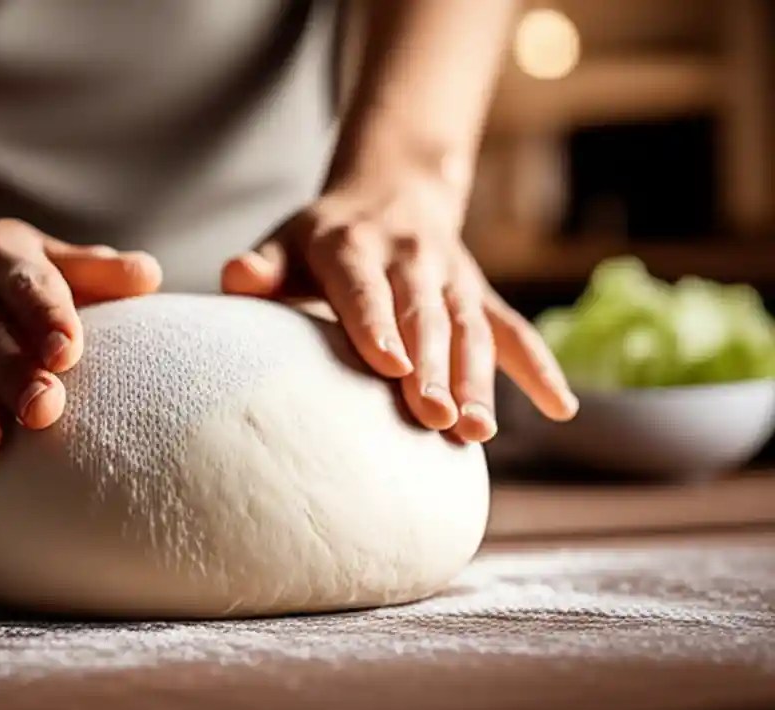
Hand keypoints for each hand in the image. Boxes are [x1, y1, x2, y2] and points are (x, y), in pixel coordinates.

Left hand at [221, 165, 576, 442]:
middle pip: (424, 316)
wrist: (391, 190)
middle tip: (434, 417)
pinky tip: (561, 408)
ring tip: (475, 431)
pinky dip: (539, 367)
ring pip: (469, 329)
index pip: (366, 288)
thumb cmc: (321, 238)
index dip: (377, 324)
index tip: (389, 365)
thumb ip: (262, 266)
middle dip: (432, 367)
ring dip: (478, 379)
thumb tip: (235, 276)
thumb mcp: (286, 241)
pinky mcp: (480, 295)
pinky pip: (513, 331)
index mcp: (353, 246)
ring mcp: (452, 278)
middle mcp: (410, 258)